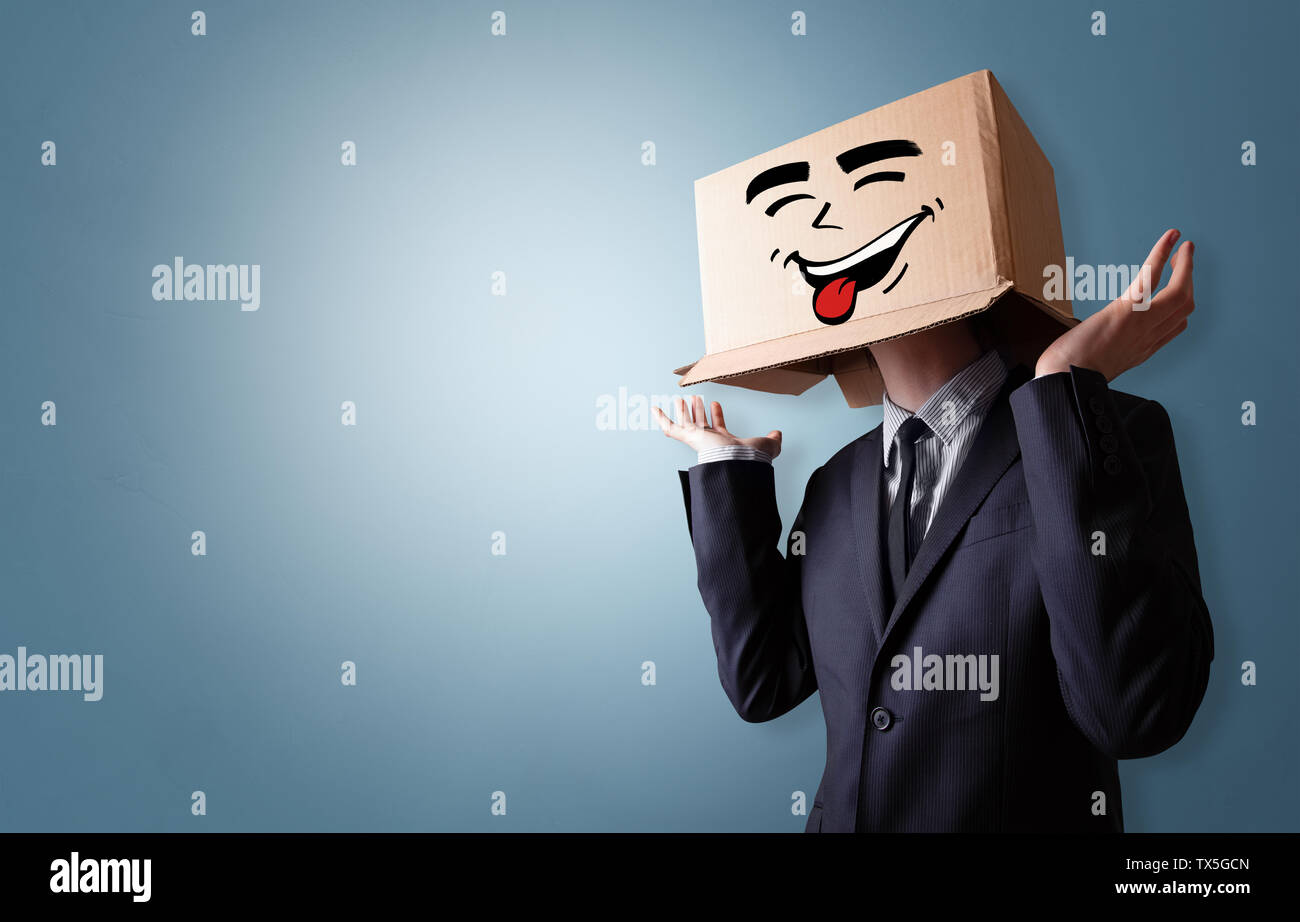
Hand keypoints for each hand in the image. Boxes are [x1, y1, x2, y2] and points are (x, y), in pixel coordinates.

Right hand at [653, 395, 782, 457]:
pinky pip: (670, 427)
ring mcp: (697, 439)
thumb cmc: (750, 456)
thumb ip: (773, 440)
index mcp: (723, 443)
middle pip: (699, 423)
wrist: (738, 460)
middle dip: (696, 411)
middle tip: (694, 400)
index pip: (717, 427)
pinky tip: (655, 409)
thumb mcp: (767, 445)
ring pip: (686, 422)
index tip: (715, 404)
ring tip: (680, 398)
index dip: (716, 415)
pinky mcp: (688, 436)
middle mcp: (708, 442)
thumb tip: (778, 435)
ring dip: (684, 410)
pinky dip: (661, 418)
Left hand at [1036, 228, 1194, 379]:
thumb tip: (1091, 345)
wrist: (1064, 382)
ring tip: (1185, 247)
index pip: (1176, 328)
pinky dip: (1163, 253)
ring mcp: (1142, 324)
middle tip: (1183, 260)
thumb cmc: (1068, 375)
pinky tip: (1172, 237)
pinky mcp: (1127, 310)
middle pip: (1185, 308)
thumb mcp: (1093, 366)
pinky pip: (1153, 277)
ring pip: (1180, 292)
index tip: (1180, 289)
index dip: (1182, 308)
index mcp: (1141, 351)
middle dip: (1189, 282)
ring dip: (1185, 265)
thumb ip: (1104, 353)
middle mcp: (1148, 338)